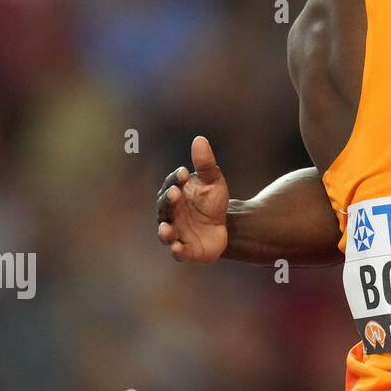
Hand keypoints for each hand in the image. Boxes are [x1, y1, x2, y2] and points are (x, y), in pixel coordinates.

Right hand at [156, 136, 229, 262]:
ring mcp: (176, 232)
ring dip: (165, 231)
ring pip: (166, 232)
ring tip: (166, 228)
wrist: (225, 225)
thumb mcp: (213, 180)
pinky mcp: (185, 249)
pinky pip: (178, 252)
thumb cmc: (213, 200)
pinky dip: (177, 250)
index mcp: (175, 193)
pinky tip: (178, 248)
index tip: (185, 173)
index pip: (171, 184)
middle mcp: (170, 213)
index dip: (176, 179)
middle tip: (175, 193)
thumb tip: (199, 139)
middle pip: (165, 207)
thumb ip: (205, 163)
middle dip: (168, 201)